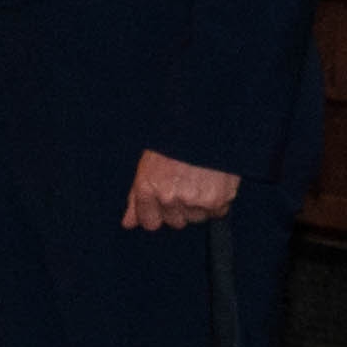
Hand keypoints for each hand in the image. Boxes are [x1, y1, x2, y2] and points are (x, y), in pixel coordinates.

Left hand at [122, 150, 241, 229]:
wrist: (205, 123)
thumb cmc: (175, 139)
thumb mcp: (148, 164)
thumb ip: (137, 198)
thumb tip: (128, 223)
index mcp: (148, 188)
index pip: (150, 223)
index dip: (159, 214)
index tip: (167, 202)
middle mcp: (167, 198)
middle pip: (175, 222)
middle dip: (180, 209)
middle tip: (187, 184)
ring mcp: (191, 201)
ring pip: (196, 218)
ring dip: (199, 206)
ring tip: (201, 180)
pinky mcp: (215, 201)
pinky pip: (217, 213)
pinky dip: (218, 202)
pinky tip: (214, 182)